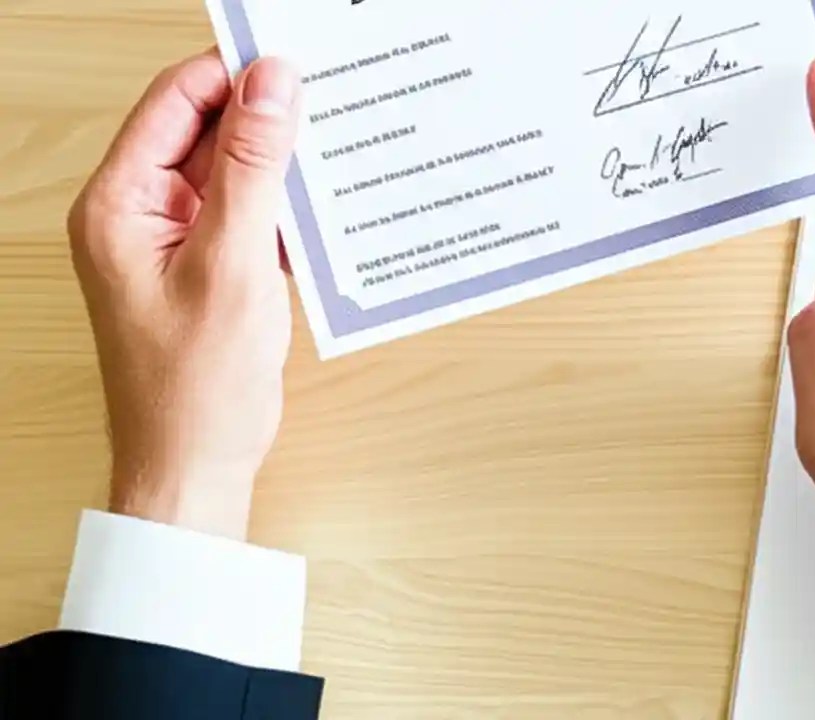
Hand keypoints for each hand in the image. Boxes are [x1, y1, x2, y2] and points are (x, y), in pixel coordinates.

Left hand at [68, 50, 301, 539]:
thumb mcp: (232, 264)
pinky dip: (285, 208)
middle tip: (330, 102)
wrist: (195, 467)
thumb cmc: (195, 388)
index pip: (175, 102)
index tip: (297, 61)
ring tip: (335, 156)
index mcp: (119, 204)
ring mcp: (175, 242)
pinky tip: (323, 211)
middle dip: (267, 116)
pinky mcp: (209, 267)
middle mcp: (140, 214)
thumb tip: (272, 86)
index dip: (235, 74)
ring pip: (233, 172)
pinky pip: (247, 214)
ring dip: (281, 164)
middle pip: (205, 131)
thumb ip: (252, 169)